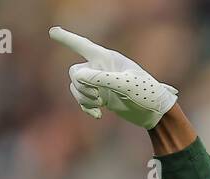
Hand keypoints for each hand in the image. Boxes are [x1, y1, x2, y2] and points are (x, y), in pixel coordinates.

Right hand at [50, 26, 177, 128]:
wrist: (157, 113)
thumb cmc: (147, 93)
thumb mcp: (126, 85)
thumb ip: (102, 78)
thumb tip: (78, 76)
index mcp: (108, 58)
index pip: (83, 45)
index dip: (67, 38)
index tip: (52, 31)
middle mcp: (102, 68)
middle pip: (75, 72)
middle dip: (80, 86)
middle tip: (97, 96)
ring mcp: (101, 83)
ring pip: (77, 87)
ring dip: (83, 98)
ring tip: (99, 105)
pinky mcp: (102, 97)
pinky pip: (83, 100)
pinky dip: (86, 107)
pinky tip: (98, 115)